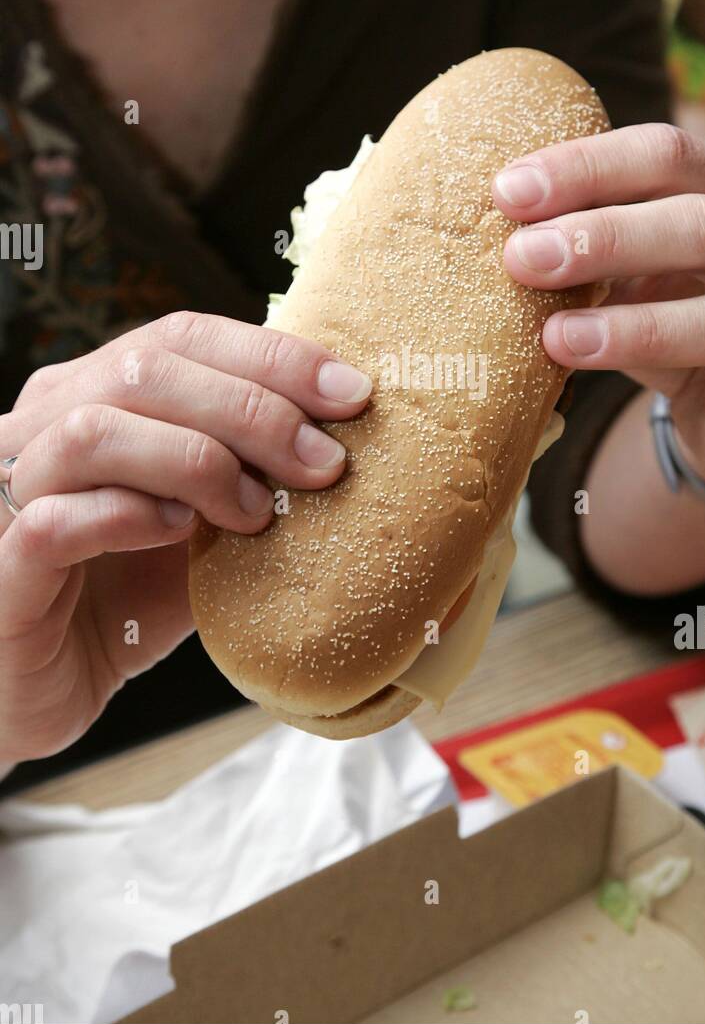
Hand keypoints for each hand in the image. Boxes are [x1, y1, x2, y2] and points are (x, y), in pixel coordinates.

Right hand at [0, 312, 370, 762]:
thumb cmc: (122, 596)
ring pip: (93, 431)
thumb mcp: (200, 523)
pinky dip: (128, 516)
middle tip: (322, 464)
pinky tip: (180, 533)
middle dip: (254, 409)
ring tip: (254, 511)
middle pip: (145, 371)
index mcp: (93, 393)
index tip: (351, 396)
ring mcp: (9, 490)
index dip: (272, 357)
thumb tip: (343, 437)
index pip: (183, 337)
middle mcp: (43, 425)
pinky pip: (53, 520)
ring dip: (195, 459)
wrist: (41, 685)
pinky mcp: (1, 565)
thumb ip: (246, 473)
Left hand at [494, 123, 704, 510]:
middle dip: (608, 238)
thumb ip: (585, 243)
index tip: (508, 192)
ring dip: (644, 330)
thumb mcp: (629, 270)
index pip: (670, 158)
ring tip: (556, 342)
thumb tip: (496, 221)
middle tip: (522, 258)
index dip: (589, 169)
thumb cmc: (670, 311)